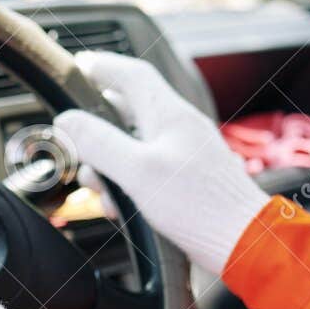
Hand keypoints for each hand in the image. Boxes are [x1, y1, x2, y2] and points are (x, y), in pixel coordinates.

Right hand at [56, 51, 270, 276]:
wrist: (243, 242)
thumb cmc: (199, 206)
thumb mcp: (138, 171)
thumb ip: (99, 142)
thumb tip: (66, 120)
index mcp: (169, 114)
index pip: (132, 74)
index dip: (103, 66)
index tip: (79, 67)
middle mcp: (178, 128)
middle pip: (126, 113)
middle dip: (96, 132)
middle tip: (76, 150)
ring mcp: (183, 154)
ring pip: (132, 146)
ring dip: (108, 166)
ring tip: (101, 191)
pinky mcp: (185, 180)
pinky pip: (146, 171)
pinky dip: (127, 184)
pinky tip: (122, 208)